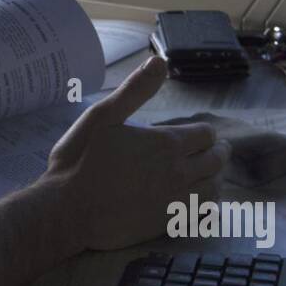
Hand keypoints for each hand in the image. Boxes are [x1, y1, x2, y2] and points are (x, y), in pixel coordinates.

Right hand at [43, 56, 226, 251]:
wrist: (67, 211)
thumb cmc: (79, 160)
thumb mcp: (101, 116)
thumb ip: (134, 90)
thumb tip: (159, 62)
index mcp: (165, 143)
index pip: (205, 135)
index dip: (205, 133)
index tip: (202, 134)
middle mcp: (178, 171)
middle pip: (215, 160)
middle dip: (219, 152)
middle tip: (219, 151)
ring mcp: (175, 200)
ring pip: (214, 187)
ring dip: (217, 177)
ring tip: (213, 174)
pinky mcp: (168, 223)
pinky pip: (203, 214)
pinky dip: (209, 205)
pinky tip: (203, 203)